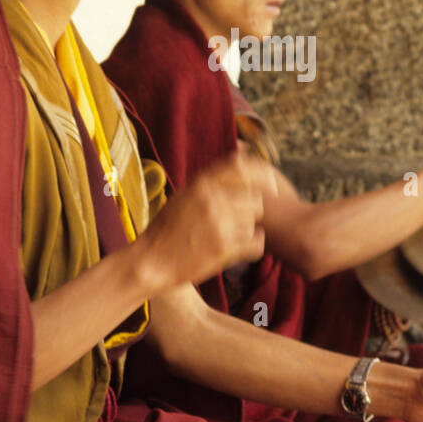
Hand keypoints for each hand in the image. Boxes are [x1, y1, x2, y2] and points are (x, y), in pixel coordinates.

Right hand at [138, 152, 277, 291]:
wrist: (150, 262)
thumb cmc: (166, 229)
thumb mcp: (183, 195)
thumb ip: (210, 181)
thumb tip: (242, 158)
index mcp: (201, 184)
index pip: (242, 168)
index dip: (263, 174)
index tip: (272, 185)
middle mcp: (212, 200)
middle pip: (255, 200)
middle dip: (251, 212)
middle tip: (237, 223)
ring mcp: (219, 225)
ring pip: (254, 223)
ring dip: (247, 231)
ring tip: (228, 238)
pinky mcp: (224, 249)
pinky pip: (257, 244)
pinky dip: (251, 248)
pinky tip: (237, 250)